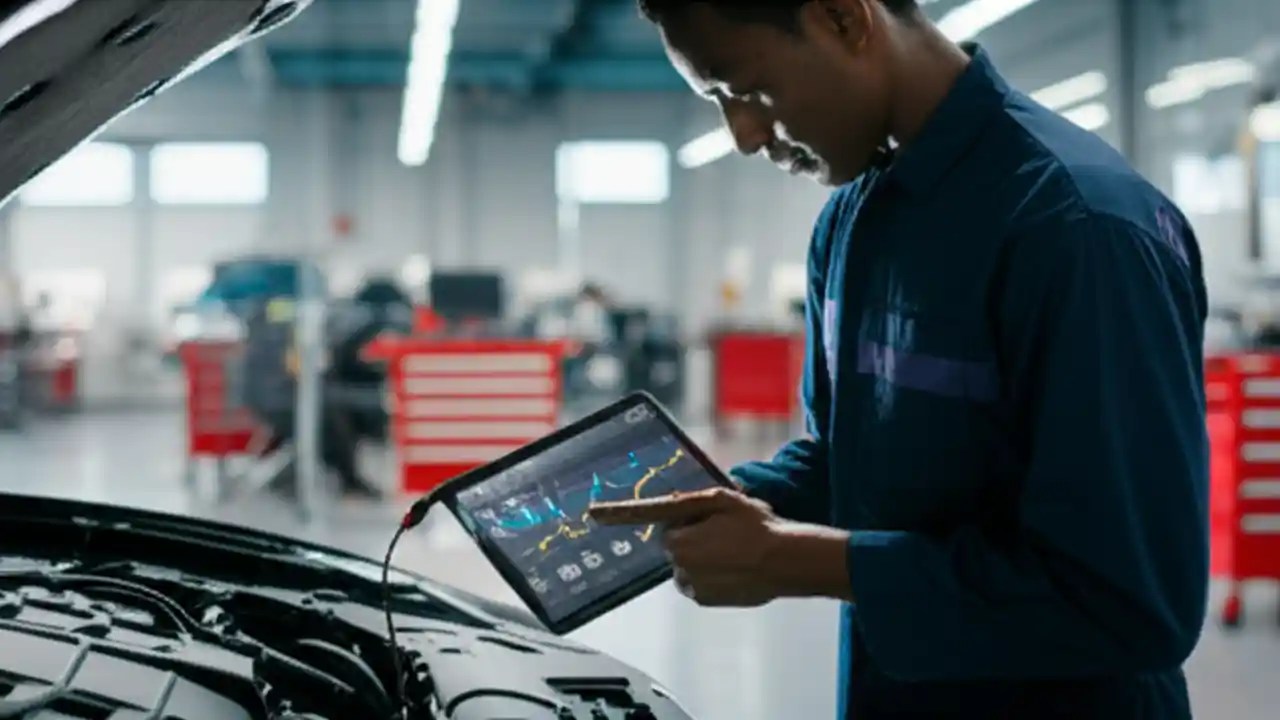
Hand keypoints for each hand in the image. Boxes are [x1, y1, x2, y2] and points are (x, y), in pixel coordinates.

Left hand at [589, 487, 785, 606]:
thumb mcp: (724, 500)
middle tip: (720, 531)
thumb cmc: (758, 526)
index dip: (616, 514)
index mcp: (679, 536)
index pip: (643, 519)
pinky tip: (732, 566)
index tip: (593, 512)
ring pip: (685, 562)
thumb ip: (689, 504)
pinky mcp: (702, 599)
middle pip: (673, 541)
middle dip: (689, 535)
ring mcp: (689, 583)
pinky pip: (697, 581)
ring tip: (732, 550)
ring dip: (700, 556)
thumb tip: (669, 511)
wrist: (786, 562)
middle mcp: (678, 561)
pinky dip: (709, 574)